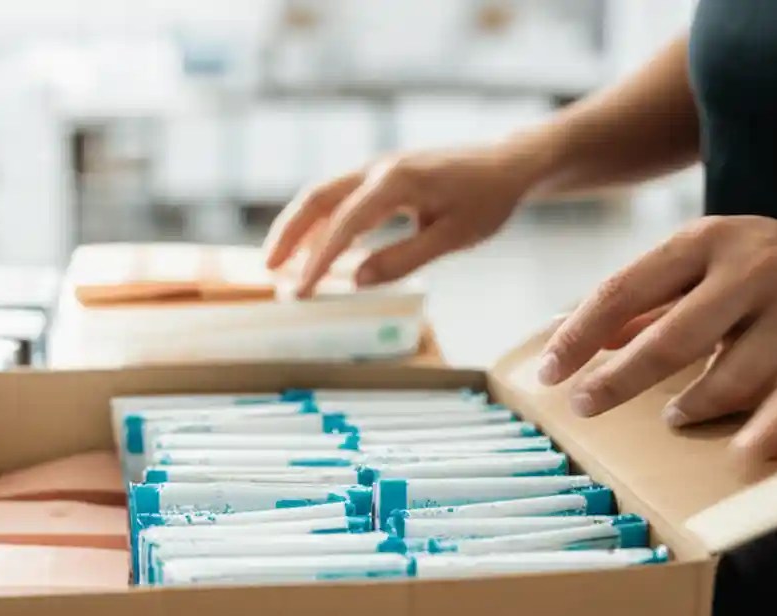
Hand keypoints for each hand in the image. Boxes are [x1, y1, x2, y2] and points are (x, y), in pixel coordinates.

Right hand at [263, 147, 536, 297]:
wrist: (507, 163)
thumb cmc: (487, 200)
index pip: (344, 223)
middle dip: (288, 235)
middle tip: (269, 270)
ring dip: (297, 228)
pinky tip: (312, 250)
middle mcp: (377, 168)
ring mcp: (375, 169)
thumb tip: (358, 281)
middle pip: (316, 198)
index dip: (319, 259)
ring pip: (322, 195)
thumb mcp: (454, 237)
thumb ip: (405, 259)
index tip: (302, 290)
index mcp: (396, 181)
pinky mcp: (379, 176)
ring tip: (279, 264)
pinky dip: (319, 223)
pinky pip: (338, 198)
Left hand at [539, 215, 776, 459]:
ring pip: (734, 372)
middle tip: (584, 406)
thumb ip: (642, 298)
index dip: (580, 334)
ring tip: (672, 418)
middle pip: (673, 336)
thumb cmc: (761, 264)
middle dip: (621, 378)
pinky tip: (744, 450)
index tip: (547, 373)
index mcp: (704, 242)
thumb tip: (566, 330)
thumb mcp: (702, 261)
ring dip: (694, 403)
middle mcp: (751, 269)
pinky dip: (771, 426)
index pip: (625, 289)